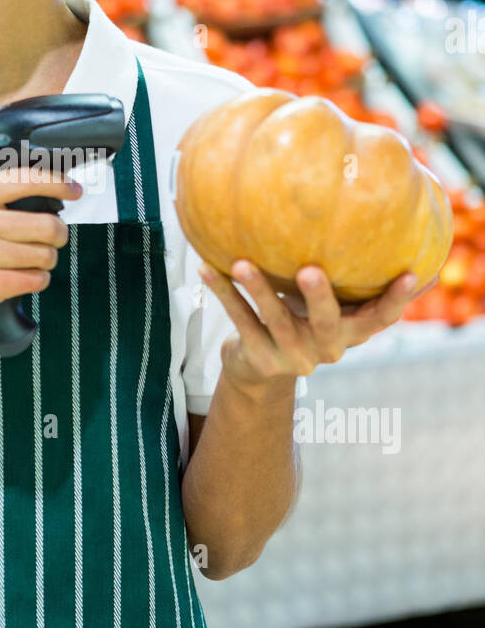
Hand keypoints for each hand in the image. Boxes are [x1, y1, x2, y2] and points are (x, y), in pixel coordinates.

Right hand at [0, 166, 80, 344]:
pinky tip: (21, 280)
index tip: (75, 190)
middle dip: (58, 235)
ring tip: (26, 264)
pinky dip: (36, 281)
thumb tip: (46, 190)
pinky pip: (35, 280)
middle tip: (52, 241)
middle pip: (47, 224)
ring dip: (44, 262)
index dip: (58, 182)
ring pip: (44, 255)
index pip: (24, 179)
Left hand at [198, 259, 437, 390]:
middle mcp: (324, 349)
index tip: (408, 273)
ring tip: (241, 263)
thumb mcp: (336, 310)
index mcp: (349, 334)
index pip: (379, 320)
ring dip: (257, 289)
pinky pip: (239, 321)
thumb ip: (361, 287)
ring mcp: (290, 356)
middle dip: (318, 297)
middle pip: (325, 323)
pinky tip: (208, 270)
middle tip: (309, 270)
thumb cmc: (304, 323)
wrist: (258, 371)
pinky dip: (224, 294)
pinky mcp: (257, 357)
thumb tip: (418, 256)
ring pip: (274, 320)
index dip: (395, 300)